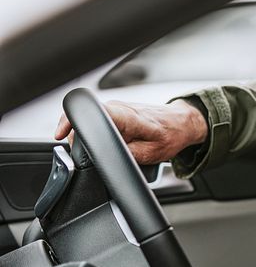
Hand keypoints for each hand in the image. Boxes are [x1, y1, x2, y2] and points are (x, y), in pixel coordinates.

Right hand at [55, 99, 207, 164]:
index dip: (72, 121)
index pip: (91, 111)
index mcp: (126, 116)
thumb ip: (124, 155)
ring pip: (90, 118)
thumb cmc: (170, 136)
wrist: (182, 123)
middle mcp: (119, 108)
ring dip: (85, 134)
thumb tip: (104, 159)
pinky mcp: (117, 111)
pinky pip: (98, 119)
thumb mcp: (149, 154)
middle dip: (76, 135)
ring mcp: (117, 108)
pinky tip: (98, 142)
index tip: (62, 134)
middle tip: (81, 153)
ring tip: (92, 149)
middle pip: (85, 116)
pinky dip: (93, 131)